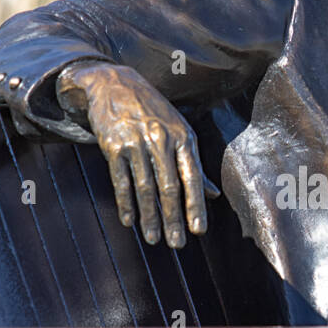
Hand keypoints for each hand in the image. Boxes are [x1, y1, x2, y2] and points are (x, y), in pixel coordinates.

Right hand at [56, 62, 218, 246]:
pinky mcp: (113, 145)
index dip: (195, 205)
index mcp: (183, 137)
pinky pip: (121, 180)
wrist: (114, 84)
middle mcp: (161, 139)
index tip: (198, 230)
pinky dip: (125, 203)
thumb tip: (213, 195)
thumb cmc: (153, 112)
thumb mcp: (179, 130)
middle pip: (169, 187)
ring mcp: (137, 142)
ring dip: (150, 216)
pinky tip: (129, 221)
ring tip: (154, 239)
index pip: (193, 177)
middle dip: (174, 218)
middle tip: (176, 243)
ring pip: (145, 187)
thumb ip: (195, 164)